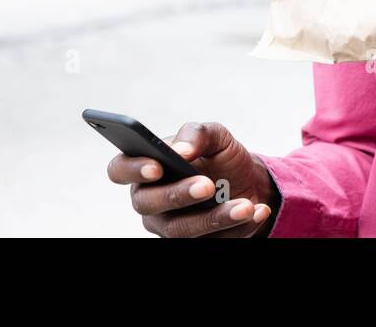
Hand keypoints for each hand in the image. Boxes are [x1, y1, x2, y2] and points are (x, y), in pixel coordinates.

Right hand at [107, 121, 278, 237]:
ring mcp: (168, 225)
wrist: (249, 181)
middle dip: (178, 195)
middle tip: (208, 185)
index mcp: (147, 167)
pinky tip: (255, 211)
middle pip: (148, 204)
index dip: (133, 169)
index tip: (158, 166)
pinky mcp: (194, 241)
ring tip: (244, 205)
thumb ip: (196, 134)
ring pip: (181, 229)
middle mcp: (151, 200)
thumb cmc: (220, 157)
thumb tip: (181, 150)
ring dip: (215, 217)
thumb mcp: (215, 136)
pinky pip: (211, 241)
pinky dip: (236, 227)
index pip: (120, 169)